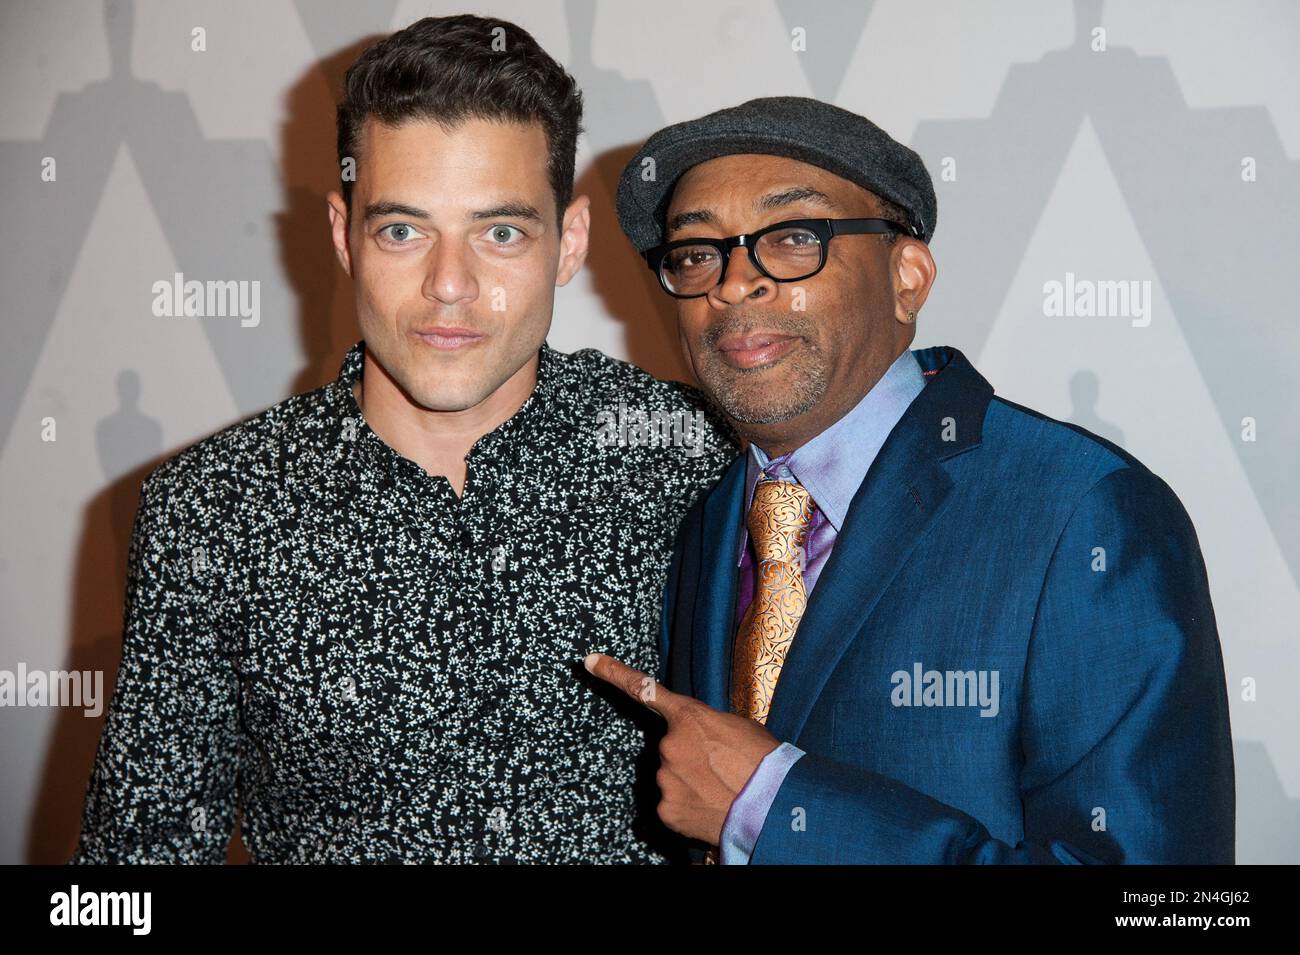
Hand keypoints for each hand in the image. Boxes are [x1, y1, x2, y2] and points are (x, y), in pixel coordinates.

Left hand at [583, 652, 779, 845]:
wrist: (774, 806)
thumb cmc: (765, 762)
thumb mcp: (738, 728)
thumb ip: (708, 728)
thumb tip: (702, 740)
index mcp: (688, 718)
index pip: (645, 690)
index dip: (614, 673)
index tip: (590, 662)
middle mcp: (668, 746)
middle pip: (672, 749)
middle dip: (691, 759)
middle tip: (724, 770)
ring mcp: (665, 779)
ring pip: (673, 778)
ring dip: (692, 784)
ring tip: (724, 791)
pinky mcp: (666, 810)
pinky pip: (673, 804)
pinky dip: (690, 807)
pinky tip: (713, 808)